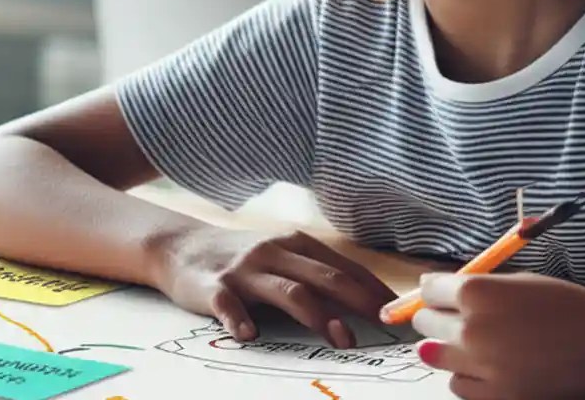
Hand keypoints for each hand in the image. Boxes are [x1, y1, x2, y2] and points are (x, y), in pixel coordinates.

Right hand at [148, 226, 396, 348]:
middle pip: (326, 277)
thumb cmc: (243, 261)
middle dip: (359, 302)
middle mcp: (275, 252)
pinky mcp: (214, 287)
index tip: (403, 315)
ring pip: (288, 290)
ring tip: (340, 339)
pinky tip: (248, 335)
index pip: (346, 268)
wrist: (181, 248)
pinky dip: (240, 319)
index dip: (376, 291)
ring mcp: (245, 269)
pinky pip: (230, 303)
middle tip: (384, 328)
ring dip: (318, 315)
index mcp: (297, 245)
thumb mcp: (282, 258)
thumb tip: (368, 304)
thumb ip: (316, 275)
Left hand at [412, 272, 584, 399]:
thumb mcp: (518, 282)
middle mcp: (471, 330)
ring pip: (435, 356)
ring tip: (473, 344)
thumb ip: (477, 289)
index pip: (428, 290)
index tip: (438, 293)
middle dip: (436, 317)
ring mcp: (481, 367)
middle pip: (425, 323)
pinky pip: (458, 386)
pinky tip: (488, 367)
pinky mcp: (496, 398)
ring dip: (447, 348)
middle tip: (453, 318)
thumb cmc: (566, 306)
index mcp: (477, 293)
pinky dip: (467, 377)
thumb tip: (439, 292)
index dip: (434, 291)